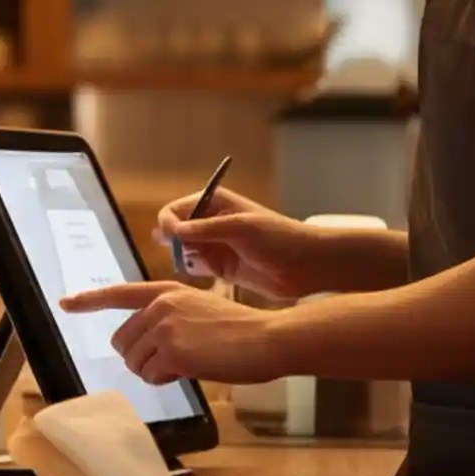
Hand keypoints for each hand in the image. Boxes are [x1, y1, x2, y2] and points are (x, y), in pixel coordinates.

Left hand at [60, 282, 284, 385]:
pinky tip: (192, 369)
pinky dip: (166, 379)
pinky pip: (150, 375)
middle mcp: (161, 306)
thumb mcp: (202, 309)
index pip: (120, 293)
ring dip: (155, 370)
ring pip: (134, 362)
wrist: (267, 338)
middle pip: (122, 341)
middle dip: (141, 357)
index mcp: (168, 292)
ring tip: (189, 362)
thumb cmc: (243, 329)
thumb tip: (151, 347)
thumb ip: (172, 318)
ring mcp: (165, 328)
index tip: (66, 303)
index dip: (90, 299)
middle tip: (174, 360)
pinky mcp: (172, 352)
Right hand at [156, 188, 330, 299]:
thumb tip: (169, 230)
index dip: (168, 223)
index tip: (173, 239)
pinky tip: (210, 273)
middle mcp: (211, 223)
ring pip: (183, 251)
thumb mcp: (241, 228)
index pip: (175, 210)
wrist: (306, 265)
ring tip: (204, 264)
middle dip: (174, 244)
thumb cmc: (279, 238)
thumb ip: (205, 229)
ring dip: (183, 259)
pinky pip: (196, 268)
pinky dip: (194, 271)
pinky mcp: (221, 268)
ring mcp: (215, 246)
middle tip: (191, 254)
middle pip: (174, 231)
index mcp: (215, 203)